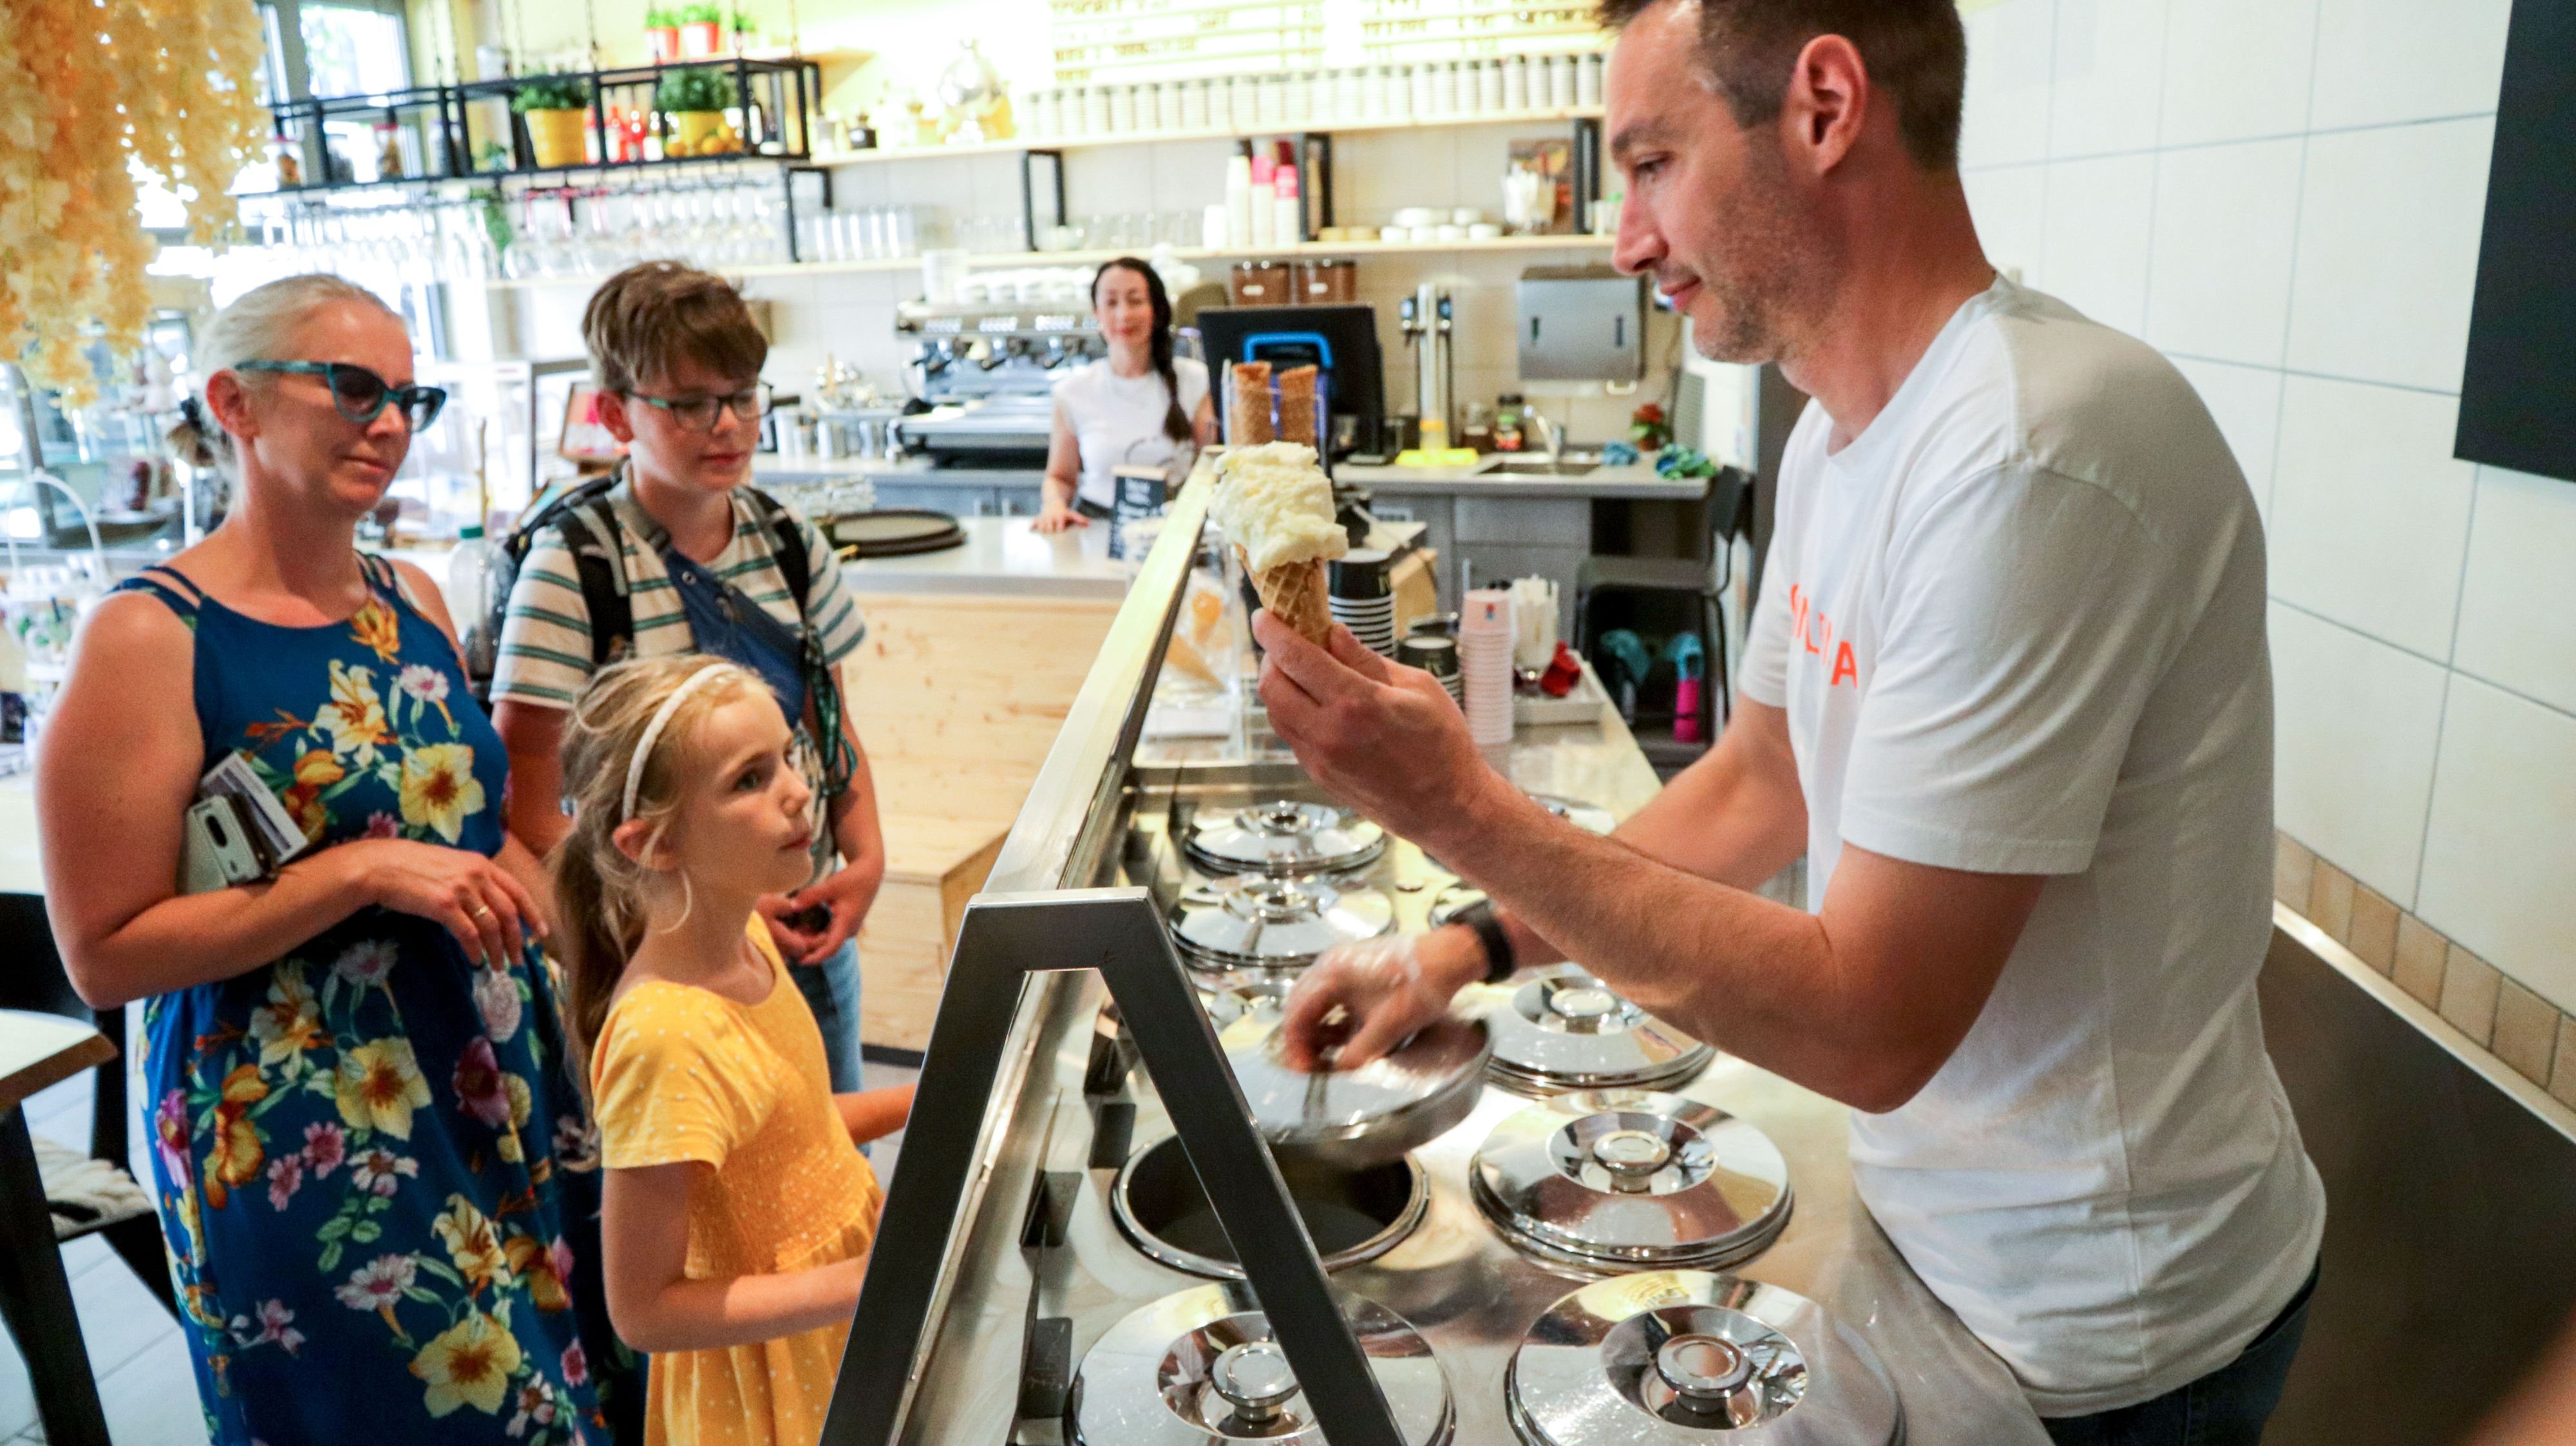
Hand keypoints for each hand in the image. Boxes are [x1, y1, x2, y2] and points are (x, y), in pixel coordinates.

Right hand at [331, 839, 544, 966]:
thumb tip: (489, 903)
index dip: (533, 914)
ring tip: (499, 966)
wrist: (380, 865)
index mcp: (482, 864)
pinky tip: (475, 961)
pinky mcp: (444, 905)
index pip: (518, 891)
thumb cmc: (411, 865)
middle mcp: (477, 874)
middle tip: (518, 960)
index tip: (541, 933)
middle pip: (509, 913)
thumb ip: (472, 878)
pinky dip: (475, 951)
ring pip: (492, 927)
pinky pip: (469, 934)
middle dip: (517, 940)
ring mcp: (461, 889)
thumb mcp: (451, 864)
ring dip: (498, 950)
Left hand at [758, 857, 883, 964]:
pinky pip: (828, 933)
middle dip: (807, 946)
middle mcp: (848, 929)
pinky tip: (801, 926)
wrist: (870, 873)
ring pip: (826, 940)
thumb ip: (811, 896)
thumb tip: (792, 906)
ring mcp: (847, 927)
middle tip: (786, 942)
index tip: (800, 961)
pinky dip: (815, 932)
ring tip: (791, 933)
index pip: (831, 948)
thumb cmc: (853, 878)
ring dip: (810, 939)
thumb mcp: (831, 885)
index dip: (816, 957)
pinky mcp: (844, 923)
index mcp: (847, 923)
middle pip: (825, 945)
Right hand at [1032, 503, 1089, 533]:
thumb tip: (1088, 523)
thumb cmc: (1064, 512)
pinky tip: (1030, 529)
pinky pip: (1034, 522)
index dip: (1060, 525)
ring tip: (1044, 533)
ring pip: (1041, 524)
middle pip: (1049, 526)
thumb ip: (1079, 518)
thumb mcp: (1072, 514)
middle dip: (1050, 529)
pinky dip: (1032, 525)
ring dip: (1042, 529)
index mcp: (1060, 517)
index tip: (1060, 529)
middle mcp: (1051, 517)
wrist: (1054, 502)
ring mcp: (1044, 518)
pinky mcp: (1039, 518)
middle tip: (1051, 533)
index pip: (1060, 522)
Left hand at [1253, 611, 1503, 846]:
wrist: (1446, 807)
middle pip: (1271, 686)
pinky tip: (1316, 703)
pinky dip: (1292, 711)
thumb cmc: (1443, 745)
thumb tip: (1333, 634)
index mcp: (1356, 703)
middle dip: (1271, 657)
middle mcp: (1328, 732)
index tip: (1264, 616)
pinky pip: (1291, 735)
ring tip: (1302, 672)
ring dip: (1279, 685)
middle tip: (1287, 643)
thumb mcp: (1417, 688)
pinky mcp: (1318, 776)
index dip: (1273, 631)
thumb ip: (1367, 661)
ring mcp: (1319, 759)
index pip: (1295, 658)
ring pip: (1275, 712)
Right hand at [1279, 926, 1488, 1069]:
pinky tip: (1342, 1040)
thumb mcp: (1389, 1026)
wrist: (1450, 958)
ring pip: (1317, 1002)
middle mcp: (1333, 965)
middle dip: (1302, 1038)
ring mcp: (1345, 966)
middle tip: (1307, 1064)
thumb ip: (1360, 1052)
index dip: (1296, 1045)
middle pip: (1301, 1005)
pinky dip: (1333, 1021)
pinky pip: (1335, 999)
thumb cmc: (1422, 982)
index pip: (1298, 1013)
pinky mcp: (1359, 972)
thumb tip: (1341, 1070)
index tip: (1303, 1068)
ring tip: (1323, 1056)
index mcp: (1332, 973)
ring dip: (1317, 1030)